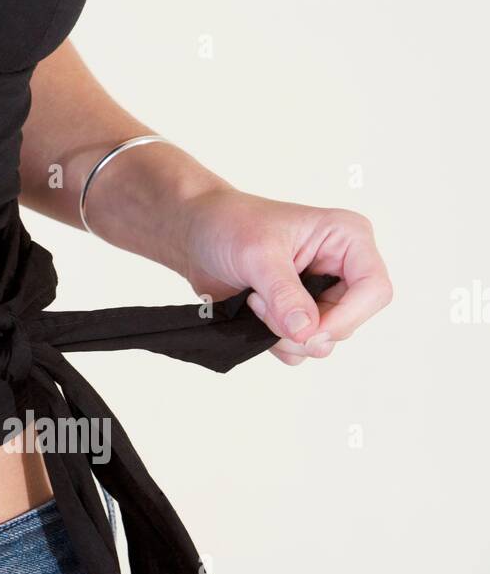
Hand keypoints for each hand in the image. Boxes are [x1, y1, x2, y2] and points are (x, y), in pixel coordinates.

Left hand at [180, 187, 392, 363]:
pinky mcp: (300, 316)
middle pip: (349, 324)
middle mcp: (343, 269)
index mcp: (348, 240)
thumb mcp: (259, 255)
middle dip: (303, 328)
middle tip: (262, 305)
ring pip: (324, 341)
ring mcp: (322, 295)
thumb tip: (307, 332)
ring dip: (285, 335)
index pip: (374, 291)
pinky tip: (254, 312)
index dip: (345, 318)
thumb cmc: (231, 224)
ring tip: (256, 301)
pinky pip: (301, 348)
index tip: (305, 330)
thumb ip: (285, 295)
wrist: (199, 234)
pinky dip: (275, 341)